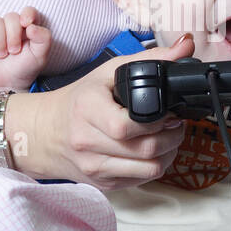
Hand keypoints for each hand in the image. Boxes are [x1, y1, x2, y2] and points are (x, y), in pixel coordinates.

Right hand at [0, 6, 51, 92]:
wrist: (6, 86)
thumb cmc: (23, 69)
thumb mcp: (40, 56)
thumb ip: (43, 38)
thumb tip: (31, 26)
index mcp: (26, 28)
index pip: (28, 11)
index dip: (27, 14)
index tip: (27, 24)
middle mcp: (9, 26)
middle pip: (11, 16)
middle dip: (14, 35)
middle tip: (14, 52)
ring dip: (0, 41)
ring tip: (2, 55)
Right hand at [18, 33, 195, 188]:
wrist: (45, 133)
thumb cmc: (78, 101)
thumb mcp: (108, 72)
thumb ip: (150, 59)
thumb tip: (186, 47)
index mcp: (87, 110)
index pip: (127, 126)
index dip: (158, 120)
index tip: (169, 111)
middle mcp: (87, 143)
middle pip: (146, 149)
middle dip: (173, 136)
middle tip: (176, 123)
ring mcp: (95, 167)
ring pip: (150, 168)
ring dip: (169, 153)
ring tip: (168, 136)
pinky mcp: (104, 183)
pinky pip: (143, 179)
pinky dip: (156, 165)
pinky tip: (153, 150)